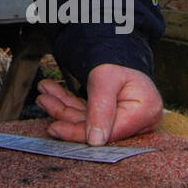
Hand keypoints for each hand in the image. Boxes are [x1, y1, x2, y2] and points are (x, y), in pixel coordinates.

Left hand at [36, 65, 161, 145]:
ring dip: (62, 107)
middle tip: (43, 102)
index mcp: (145, 113)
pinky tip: (51, 94)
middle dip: (65, 113)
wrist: (119, 46)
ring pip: (87, 119)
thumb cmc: (117, 59)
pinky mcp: (113, 115)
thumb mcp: (106, 79)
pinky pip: (87, 113)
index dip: (80, 132)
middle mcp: (139, 120)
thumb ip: (100, 109)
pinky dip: (68, 103)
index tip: (55, 128)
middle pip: (95, 127)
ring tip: (44, 95)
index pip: (109, 132)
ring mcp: (126, 118)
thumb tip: (96, 141)